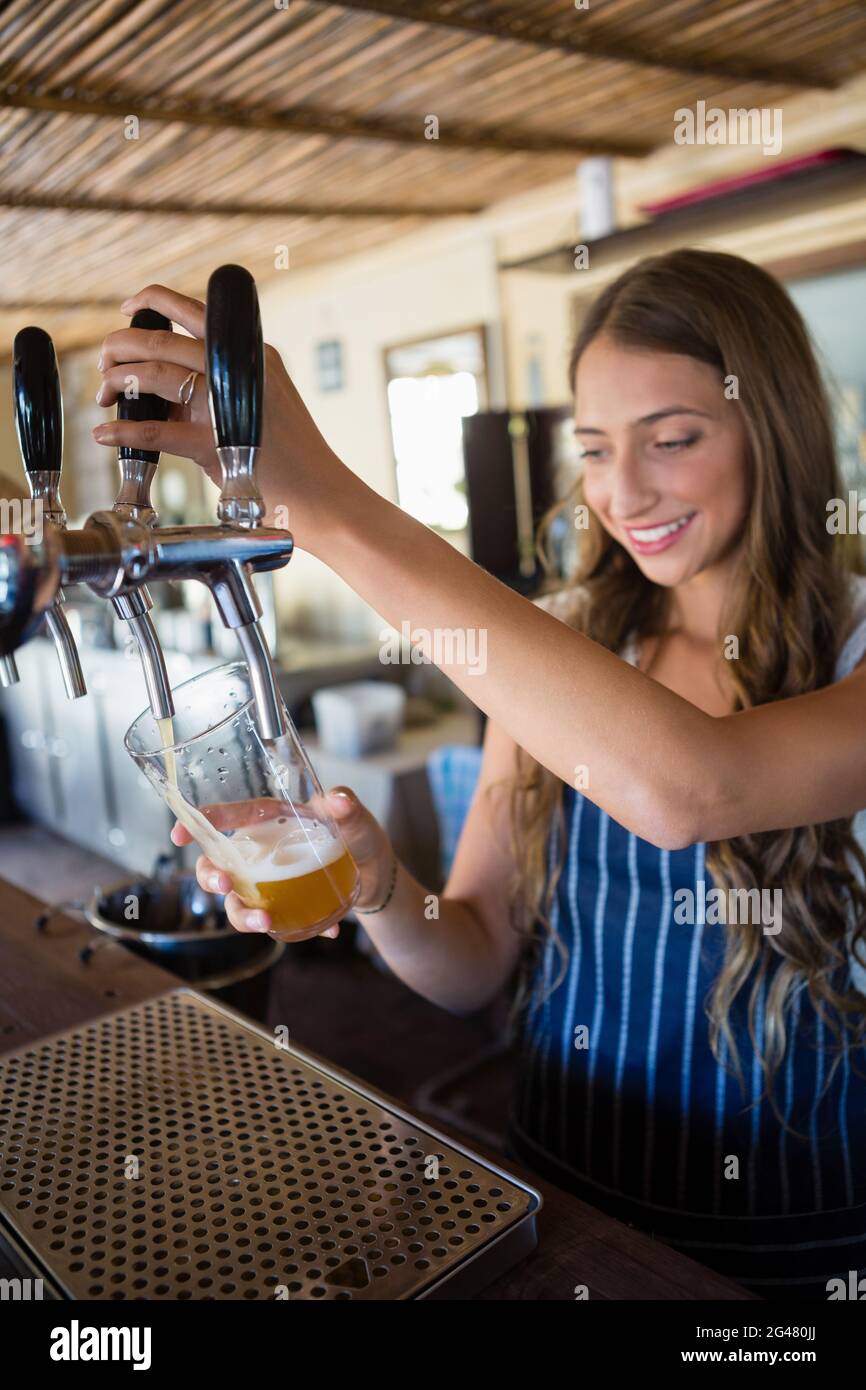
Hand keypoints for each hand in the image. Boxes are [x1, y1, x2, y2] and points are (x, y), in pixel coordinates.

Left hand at [91, 284, 358, 550]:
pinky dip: (123, 431)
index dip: (152, 301)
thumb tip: (161, 388)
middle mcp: (238, 369)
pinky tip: (105, 434)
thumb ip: (215, 389)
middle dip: (120, 347)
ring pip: (155, 374)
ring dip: (117, 382)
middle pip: (163, 340)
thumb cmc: (290, 457)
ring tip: (101, 395)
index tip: (127, 308)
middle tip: (104, 365)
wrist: (321, 495)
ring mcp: (228, 403)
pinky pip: (156, 431)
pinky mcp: (216, 443)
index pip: (195, 311)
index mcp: (250, 354)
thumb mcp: (257, 405)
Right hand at [170, 786, 393, 937]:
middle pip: (218, 863)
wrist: (377, 875)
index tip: (179, 834)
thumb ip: (349, 808)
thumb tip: (339, 799)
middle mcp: (262, 852)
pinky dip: (295, 930)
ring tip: (265, 922)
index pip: (230, 818)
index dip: (199, 823)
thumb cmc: (360, 837)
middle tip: (224, 884)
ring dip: (243, 915)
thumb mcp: (358, 821)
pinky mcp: (280, 906)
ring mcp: (268, 882)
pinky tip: (327, 930)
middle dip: (210, 876)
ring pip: (237, 901)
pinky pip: (273, 922)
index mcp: (272, 820)